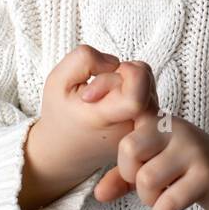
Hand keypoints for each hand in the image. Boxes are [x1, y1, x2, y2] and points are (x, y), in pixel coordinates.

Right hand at [32, 46, 156, 176]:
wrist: (64, 150)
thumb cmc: (60, 115)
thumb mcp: (57, 80)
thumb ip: (84, 59)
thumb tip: (115, 61)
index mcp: (106, 120)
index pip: (135, 98)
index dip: (123, 75)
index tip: (97, 81)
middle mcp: (130, 128)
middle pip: (145, 80)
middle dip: (122, 71)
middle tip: (98, 84)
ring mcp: (142, 129)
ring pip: (149, 82)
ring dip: (128, 79)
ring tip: (104, 94)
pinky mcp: (148, 126)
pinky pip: (150, 92)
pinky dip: (133, 87)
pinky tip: (114, 99)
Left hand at [92, 110, 208, 209]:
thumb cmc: (186, 168)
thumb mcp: (153, 165)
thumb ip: (123, 176)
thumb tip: (99, 195)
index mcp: (159, 120)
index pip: (124, 126)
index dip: (119, 151)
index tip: (120, 152)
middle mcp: (175, 128)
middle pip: (129, 149)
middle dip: (130, 176)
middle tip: (145, 185)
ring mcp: (192, 150)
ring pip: (147, 179)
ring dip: (149, 200)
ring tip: (160, 199)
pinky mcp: (206, 175)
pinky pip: (169, 202)